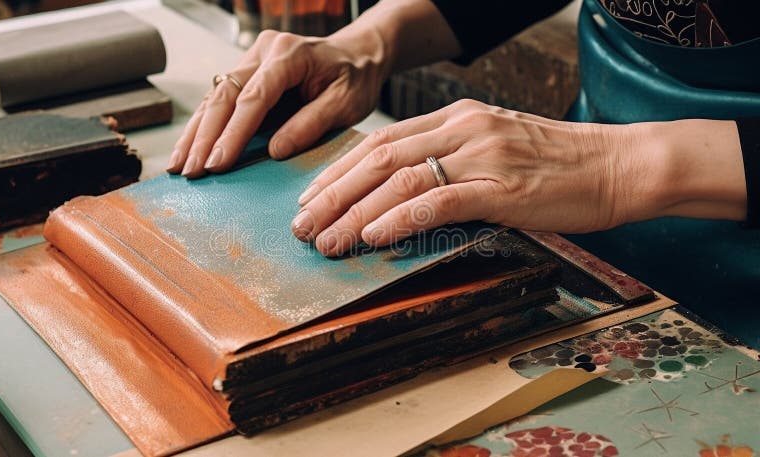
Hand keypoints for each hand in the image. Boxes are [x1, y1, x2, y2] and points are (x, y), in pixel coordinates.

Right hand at [166, 29, 388, 177]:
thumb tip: (276, 150)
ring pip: (215, 97)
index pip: (253, 97)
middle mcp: (264, 52)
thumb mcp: (346, 103)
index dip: (233, 133)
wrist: (359, 55)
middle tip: (190, 170)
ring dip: (196, 133)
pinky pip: (221, 101)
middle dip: (204, 137)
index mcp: (288, 55)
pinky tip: (190, 149)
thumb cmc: (356, 78)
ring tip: (179, 166)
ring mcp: (252, 61)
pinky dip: (205, 126)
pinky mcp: (248, 74)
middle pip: (224, 96)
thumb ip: (311, 124)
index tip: (217, 163)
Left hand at [291, 100, 746, 256]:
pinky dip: (399, 219)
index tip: (311, 197)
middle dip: (333, 194)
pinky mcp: (502, 188)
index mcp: (457, 118)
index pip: (382, 142)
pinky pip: (438, 201)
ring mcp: (482, 156)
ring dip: (355, 213)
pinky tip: (372, 237)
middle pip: (378, 159)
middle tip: (302, 224)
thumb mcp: (497, 150)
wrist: (620, 165)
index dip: (339, 171)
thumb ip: (451, 162)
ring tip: (325, 240)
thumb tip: (404, 194)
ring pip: (399, 181)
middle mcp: (463, 130)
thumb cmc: (559, 165)